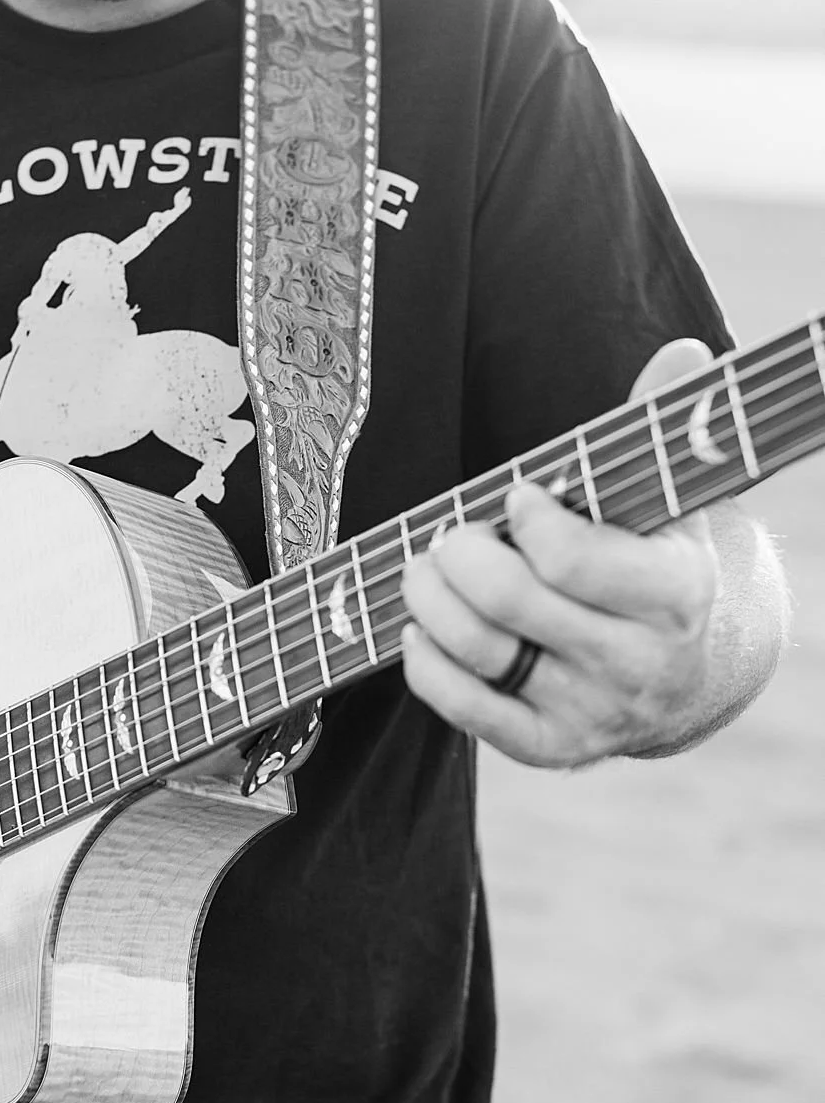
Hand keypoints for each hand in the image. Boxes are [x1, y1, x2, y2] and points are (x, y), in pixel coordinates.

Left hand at [400, 340, 721, 766]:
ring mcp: (594, 713)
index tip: (516, 495)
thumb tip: (684, 353)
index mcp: (678, 594)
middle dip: (459, 553)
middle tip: (448, 534)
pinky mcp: (549, 749)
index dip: (527, 518)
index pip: (575, 559)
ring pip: (479, 651)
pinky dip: (425, 663)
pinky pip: (464, 708)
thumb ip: (663, 430)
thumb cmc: (649, 563)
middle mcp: (641, 664)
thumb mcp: (668, 500)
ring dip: (427, 600)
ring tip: (420, 570)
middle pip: (510, 601)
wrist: (679, 673)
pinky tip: (418, 629)